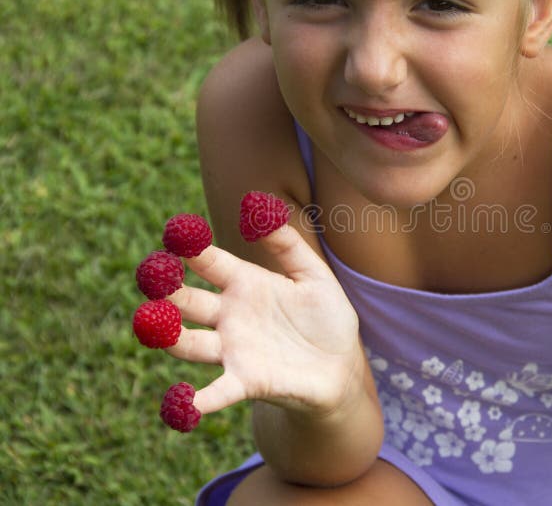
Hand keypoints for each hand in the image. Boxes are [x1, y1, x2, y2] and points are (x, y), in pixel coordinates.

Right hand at [165, 224, 361, 417]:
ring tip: (148, 323)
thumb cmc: (326, 318)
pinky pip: (216, 393)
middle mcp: (229, 316)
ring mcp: (233, 350)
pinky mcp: (246, 382)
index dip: (191, 247)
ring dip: (167, 335)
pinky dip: (196, 402)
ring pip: (189, 342)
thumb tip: (261, 206)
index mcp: (244, 284)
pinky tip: (181, 405)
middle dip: (166, 288)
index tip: (175, 231)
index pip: (209, 262)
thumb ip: (289, 245)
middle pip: (187, 300)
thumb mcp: (314, 276)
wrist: (343, 366)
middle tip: (151, 272)